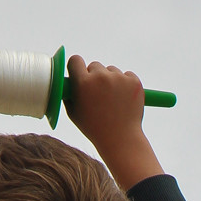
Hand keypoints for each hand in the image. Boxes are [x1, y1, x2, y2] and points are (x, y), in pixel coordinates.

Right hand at [64, 55, 163, 189]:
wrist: (121, 139)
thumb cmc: (94, 128)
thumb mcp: (73, 113)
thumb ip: (69, 94)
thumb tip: (66, 82)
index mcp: (83, 83)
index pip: (75, 60)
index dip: (76, 66)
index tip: (78, 72)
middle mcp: (100, 77)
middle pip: (94, 66)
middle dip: (94, 76)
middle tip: (97, 93)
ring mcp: (119, 78)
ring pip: (111, 70)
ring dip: (110, 80)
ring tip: (111, 101)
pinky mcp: (134, 81)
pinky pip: (127, 75)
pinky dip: (125, 84)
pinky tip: (123, 99)